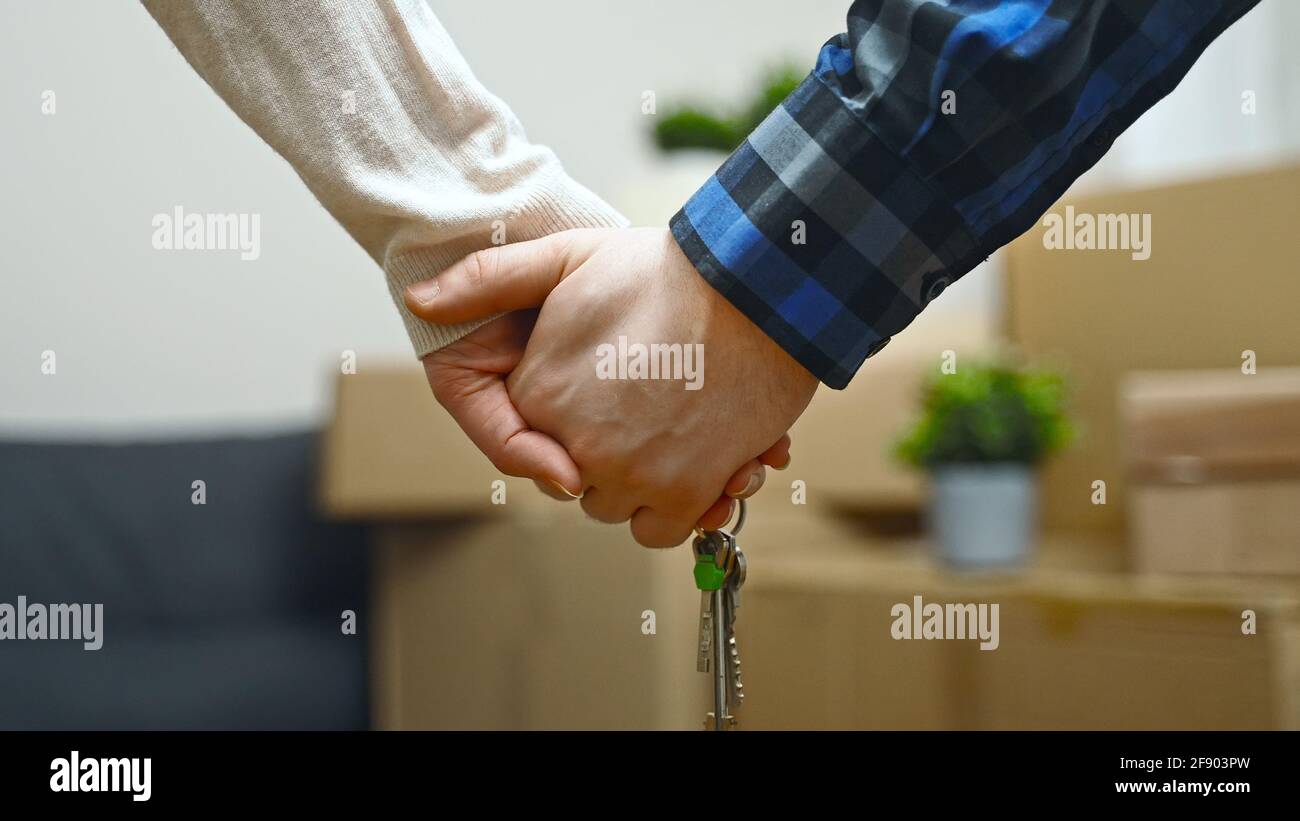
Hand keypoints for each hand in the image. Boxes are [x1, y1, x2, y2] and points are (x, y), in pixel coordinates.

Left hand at [407, 227, 816, 546]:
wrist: (754, 288)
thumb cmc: (663, 271)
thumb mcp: (565, 255)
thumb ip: (488, 280)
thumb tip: (417, 298)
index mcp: (540, 396)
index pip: (533, 432)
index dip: (569, 408)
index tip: (604, 381)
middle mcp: (579, 446)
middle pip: (574, 475)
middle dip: (601, 448)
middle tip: (640, 402)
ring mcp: (633, 475)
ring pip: (615, 506)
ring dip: (637, 480)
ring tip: (669, 427)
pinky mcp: (687, 493)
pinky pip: (662, 529)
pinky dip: (675, 507)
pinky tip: (693, 462)